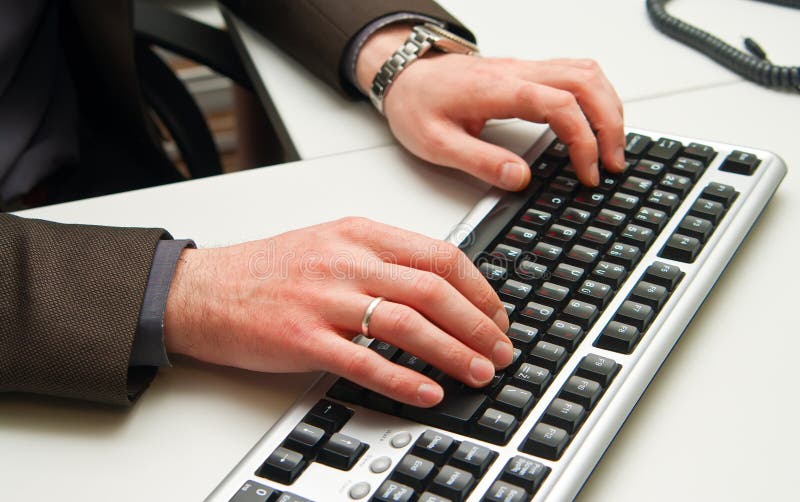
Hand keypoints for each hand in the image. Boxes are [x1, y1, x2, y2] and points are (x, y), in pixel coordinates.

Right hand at [164, 217, 512, 406]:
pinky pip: (363, 360)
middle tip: (500, 350)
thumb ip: (382, 258)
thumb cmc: (268, 271)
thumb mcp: (331, 244)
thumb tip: (439, 286)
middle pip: (432, 289)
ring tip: (478, 372)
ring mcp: (324, 299)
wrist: (203, 290)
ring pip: (406, 323)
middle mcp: (346, 261)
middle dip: (478, 324)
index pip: (437, 255)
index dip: (478, 289)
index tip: (497, 315)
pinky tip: (428, 391)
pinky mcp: (302, 337)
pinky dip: (402, 378)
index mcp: (359, 235)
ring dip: (452, 351)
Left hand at [356, 25, 625, 188]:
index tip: (588, 173)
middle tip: (614, 163)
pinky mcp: (526, 73)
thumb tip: (520, 178)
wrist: (404, 76)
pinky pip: (574, 73)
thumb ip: (479, 161)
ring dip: (608, 106)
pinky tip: (595, 122)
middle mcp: (518, 72)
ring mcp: (524, 68)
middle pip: (585, 81)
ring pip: (586, 72)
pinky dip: (595, 97)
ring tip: (612, 147)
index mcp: (498, 89)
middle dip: (610, 123)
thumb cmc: (417, 104)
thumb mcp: (436, 143)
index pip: (560, 105)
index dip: (583, 140)